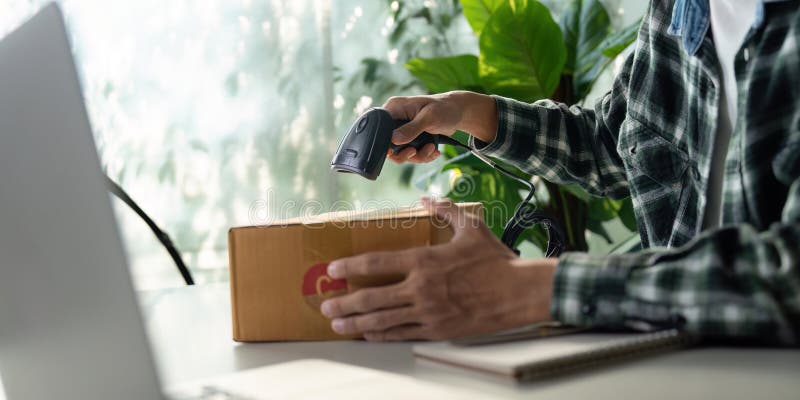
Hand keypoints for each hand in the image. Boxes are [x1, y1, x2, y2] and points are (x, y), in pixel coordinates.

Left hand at [320, 197, 557, 340]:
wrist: (520, 293)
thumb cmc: (496, 260)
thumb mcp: (471, 227)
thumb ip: (445, 211)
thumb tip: (426, 199)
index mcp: (425, 261)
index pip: (376, 263)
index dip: (350, 267)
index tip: (332, 270)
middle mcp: (421, 289)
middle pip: (371, 298)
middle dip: (343, 303)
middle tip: (325, 306)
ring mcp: (428, 313)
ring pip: (382, 321)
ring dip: (356, 322)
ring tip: (337, 324)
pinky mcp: (438, 330)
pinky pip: (402, 334)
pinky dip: (381, 334)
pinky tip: (368, 333)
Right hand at [383, 91, 497, 163]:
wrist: (459, 113)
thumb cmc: (444, 109)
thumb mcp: (428, 118)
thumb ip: (411, 129)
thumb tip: (394, 140)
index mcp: (394, 108)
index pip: (379, 127)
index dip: (385, 142)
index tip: (396, 150)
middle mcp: (396, 119)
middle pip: (388, 144)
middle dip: (404, 153)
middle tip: (415, 152)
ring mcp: (404, 130)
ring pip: (401, 152)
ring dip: (418, 155)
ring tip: (431, 149)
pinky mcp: (412, 138)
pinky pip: (412, 154)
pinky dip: (423, 155)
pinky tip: (434, 150)